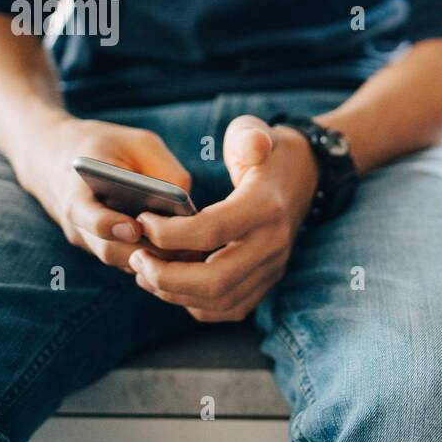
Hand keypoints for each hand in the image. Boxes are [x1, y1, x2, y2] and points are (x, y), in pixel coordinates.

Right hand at [17, 117, 191, 271]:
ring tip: (193, 252)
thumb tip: (187, 206)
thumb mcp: (136, 142)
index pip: (87, 217)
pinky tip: (186, 252)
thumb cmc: (105, 145)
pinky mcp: (103, 249)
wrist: (56, 156)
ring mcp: (89, 241)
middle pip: (110, 250)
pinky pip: (130, 261)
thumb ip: (162, 169)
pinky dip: (155, 260)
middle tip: (185, 248)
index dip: (109, 226)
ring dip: (157, 260)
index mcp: (78, 191)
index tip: (135, 228)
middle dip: (148, 251)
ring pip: (123, 262)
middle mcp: (78, 224)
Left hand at [131, 115, 317, 321]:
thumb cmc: (268, 152)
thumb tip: (253, 146)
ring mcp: (273, 266)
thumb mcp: (257, 132)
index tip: (142, 220)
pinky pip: (230, 308)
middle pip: (215, 280)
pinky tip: (172, 284)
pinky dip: (195, 304)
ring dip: (175, 294)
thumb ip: (250, 136)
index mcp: (266, 207)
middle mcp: (273, 243)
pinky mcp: (269, 280)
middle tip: (136, 259)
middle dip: (166, 276)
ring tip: (146, 273)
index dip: (170, 233)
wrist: (305, 176)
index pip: (212, 231)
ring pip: (220, 300)